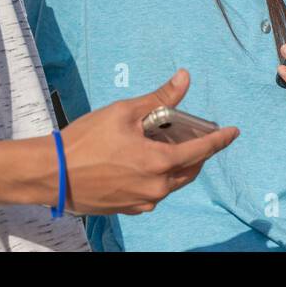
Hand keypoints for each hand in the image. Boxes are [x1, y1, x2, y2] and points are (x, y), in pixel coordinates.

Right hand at [60, 69, 238, 214]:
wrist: (51, 174)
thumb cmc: (86, 140)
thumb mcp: (125, 112)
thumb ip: (160, 98)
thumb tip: (184, 78)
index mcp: (160, 163)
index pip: (202, 150)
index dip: (220, 140)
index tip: (233, 132)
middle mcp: (156, 187)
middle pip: (189, 169)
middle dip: (197, 152)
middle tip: (194, 135)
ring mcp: (142, 201)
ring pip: (172, 182)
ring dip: (176, 165)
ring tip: (165, 145)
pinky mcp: (128, 208)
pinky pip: (153, 192)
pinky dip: (157, 177)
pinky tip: (144, 162)